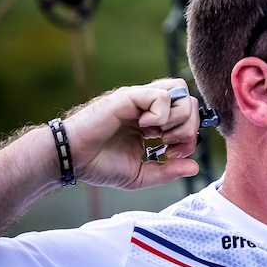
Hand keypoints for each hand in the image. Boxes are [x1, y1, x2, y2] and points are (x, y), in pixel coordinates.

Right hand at [63, 79, 201, 188]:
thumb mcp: (141, 175)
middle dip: (189, 127)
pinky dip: (161, 114)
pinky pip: (160, 95)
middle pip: (188, 100)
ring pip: (179, 91)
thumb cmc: (99, 164)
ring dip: (178, 118)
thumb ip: (168, 171)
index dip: (190, 135)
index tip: (174, 155)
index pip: (187, 114)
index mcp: (152, 120)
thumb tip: (195, 168)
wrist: (72, 160)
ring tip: (160, 136)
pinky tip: (145, 128)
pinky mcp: (128, 97)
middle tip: (170, 146)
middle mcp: (147, 107)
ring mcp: (138, 100)